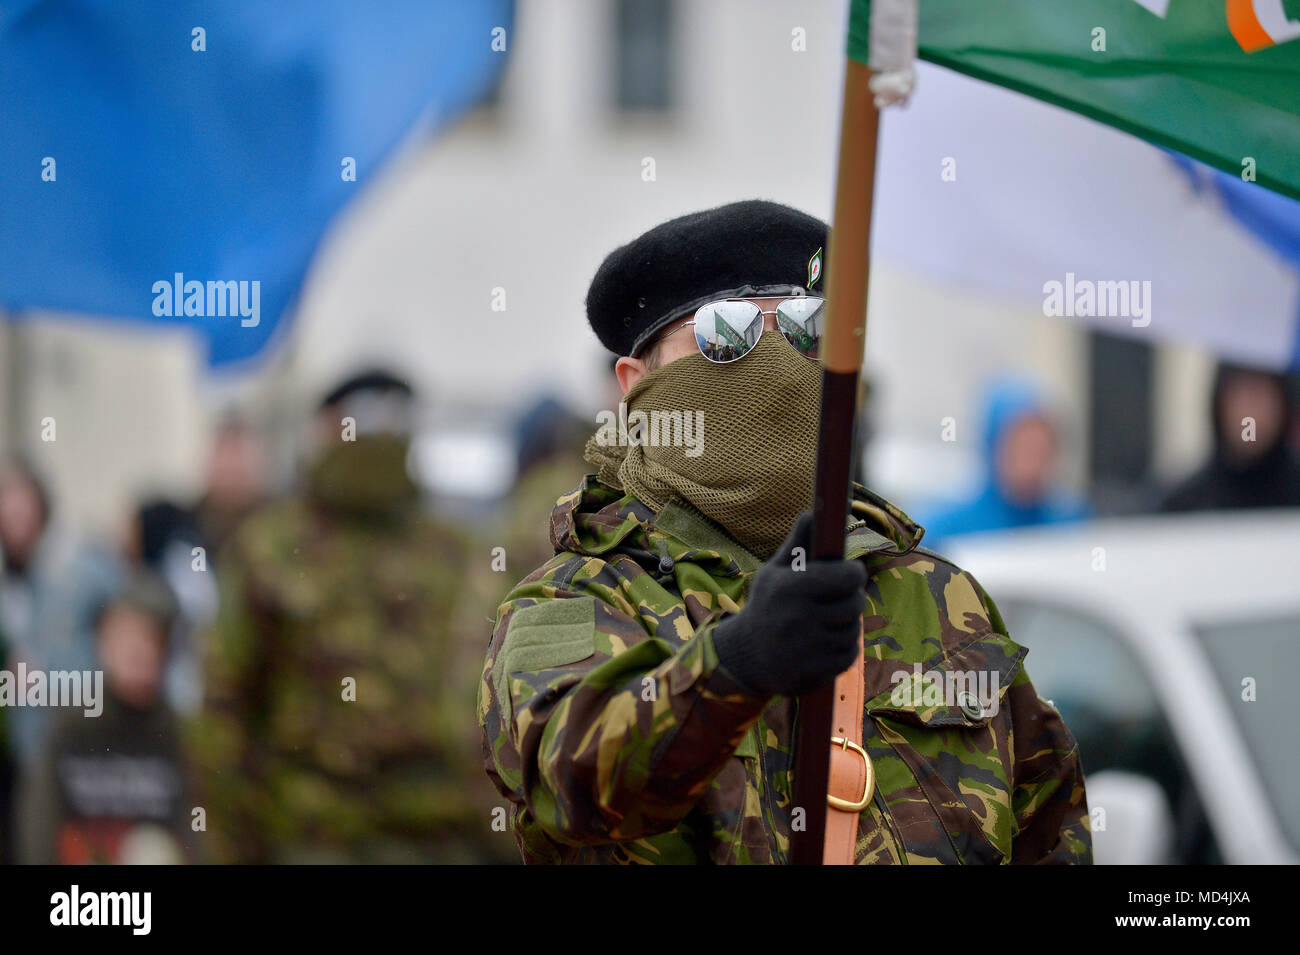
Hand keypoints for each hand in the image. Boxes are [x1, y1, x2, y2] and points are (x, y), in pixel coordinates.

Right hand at [712, 511, 865, 696]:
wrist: (744, 656)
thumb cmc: (766, 604)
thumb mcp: (774, 571)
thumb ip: (798, 544)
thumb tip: (814, 512)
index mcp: (790, 587)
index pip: (847, 576)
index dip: (854, 572)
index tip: (850, 573)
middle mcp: (798, 617)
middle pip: (854, 604)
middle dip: (852, 598)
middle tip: (840, 597)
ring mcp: (806, 648)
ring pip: (853, 630)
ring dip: (847, 624)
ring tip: (828, 620)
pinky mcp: (814, 671)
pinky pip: (848, 655)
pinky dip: (843, 648)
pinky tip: (825, 642)